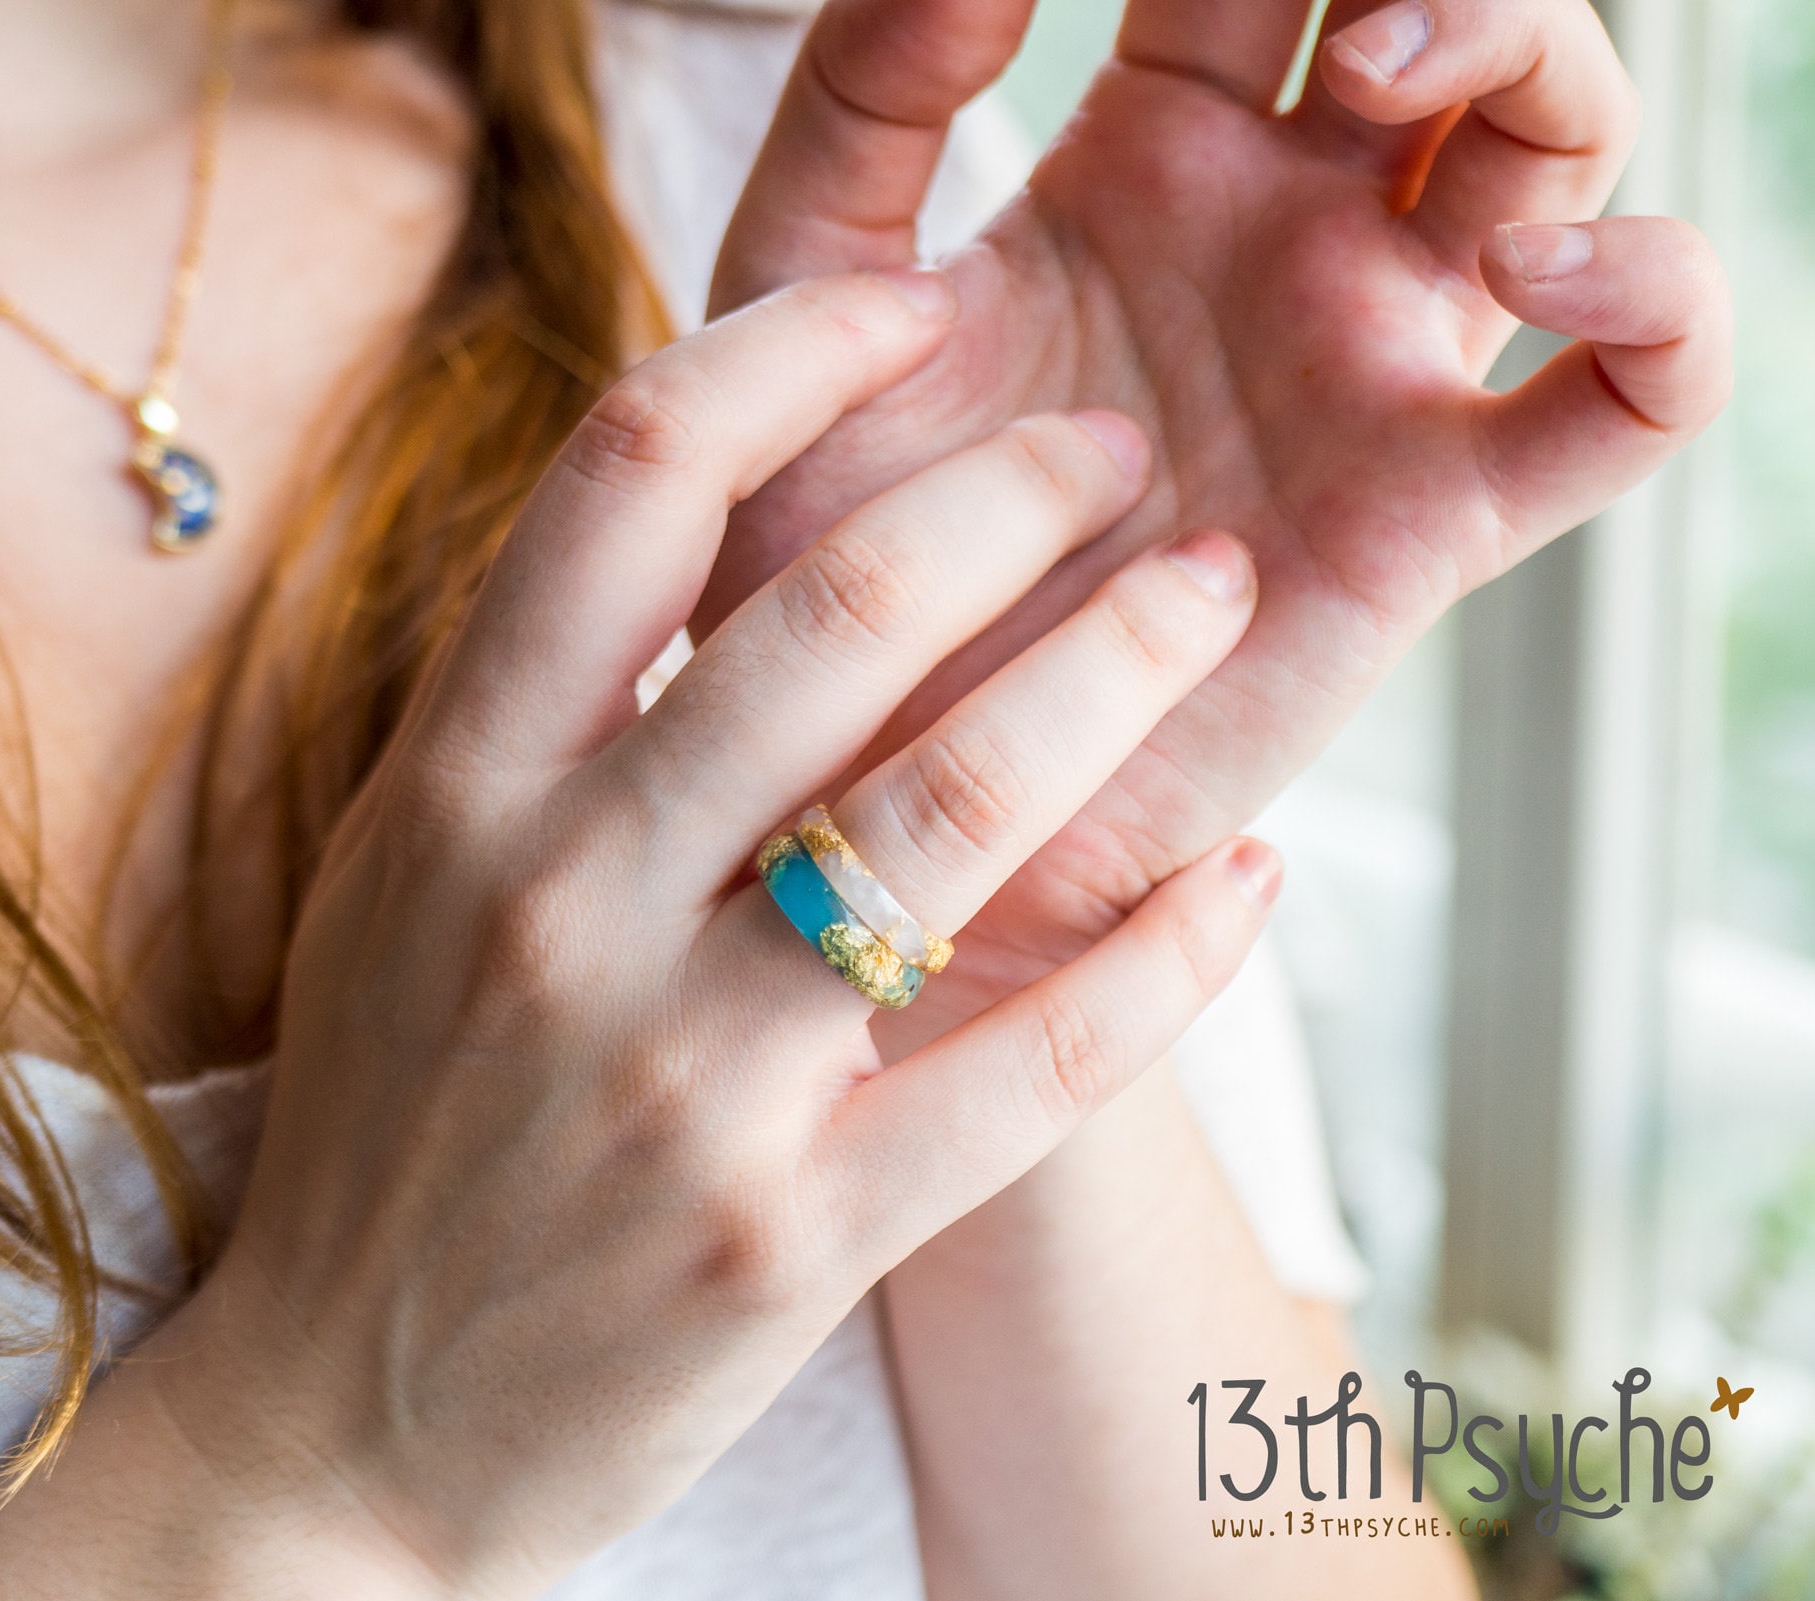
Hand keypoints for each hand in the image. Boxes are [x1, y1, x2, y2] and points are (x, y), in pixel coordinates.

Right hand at [154, 272, 1277, 1594]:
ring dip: (1125, 674)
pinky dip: (1171, 953)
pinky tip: (1251, 876)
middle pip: (836, 613)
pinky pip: (1036, 1058)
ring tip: (1217, 599)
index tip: (911, 311)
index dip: (794, 350)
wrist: (345, 1430)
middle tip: (1118, 455)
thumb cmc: (393, 1128)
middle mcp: (561, 907)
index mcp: (454, 791)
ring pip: (962, 815)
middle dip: (1017, 495)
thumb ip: (532, 708)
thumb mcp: (401, 884)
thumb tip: (706, 525)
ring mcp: (683, 1080)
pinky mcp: (798, 1235)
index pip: (631, 480)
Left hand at [698, 0, 1734, 1047]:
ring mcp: (1372, 365)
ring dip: (1534, 52)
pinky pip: (1632, 402)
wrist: (869, 775)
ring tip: (1376, 73)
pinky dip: (1660, 306)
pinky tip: (1535, 268)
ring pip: (1564, 149)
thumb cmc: (816, 538)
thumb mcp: (806, 292)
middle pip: (1457, 20)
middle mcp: (1287, 239)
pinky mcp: (1430, 512)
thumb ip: (867, 101)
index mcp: (1149, 155)